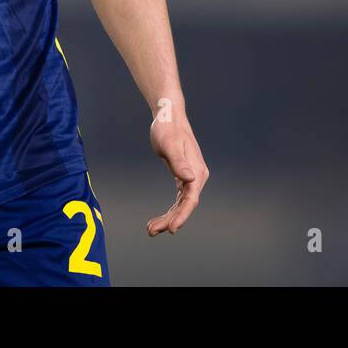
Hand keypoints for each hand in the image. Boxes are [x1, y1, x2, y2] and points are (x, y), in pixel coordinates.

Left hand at [146, 108, 207, 235]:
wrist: (168, 116)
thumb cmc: (167, 128)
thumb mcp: (169, 145)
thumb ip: (178, 163)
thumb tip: (190, 179)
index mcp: (197, 171)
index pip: (191, 199)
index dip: (182, 216)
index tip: (171, 229)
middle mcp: (197, 176)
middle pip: (186, 205)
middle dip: (170, 220)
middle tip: (150, 231)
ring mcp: (191, 177)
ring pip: (182, 204)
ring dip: (169, 217)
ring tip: (150, 228)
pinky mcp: (183, 176)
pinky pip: (179, 198)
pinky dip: (170, 209)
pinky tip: (159, 219)